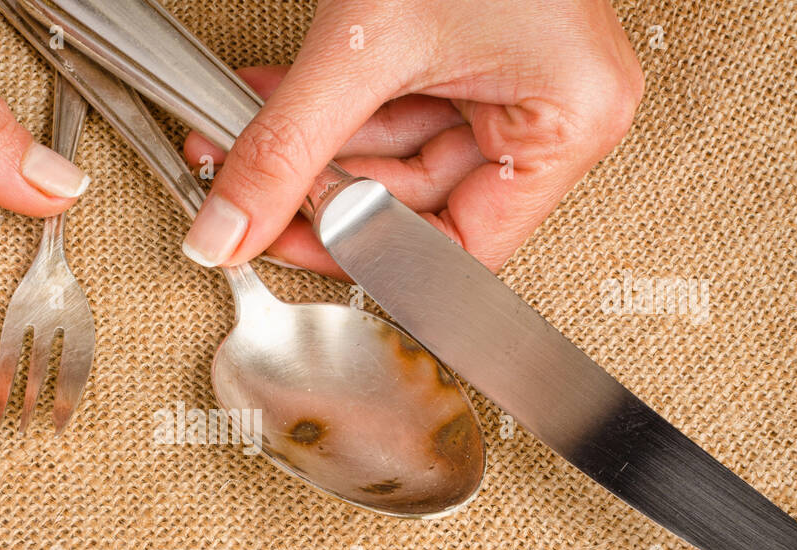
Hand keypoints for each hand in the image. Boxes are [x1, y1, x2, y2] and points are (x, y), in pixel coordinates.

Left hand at [182, 0, 642, 277]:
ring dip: (314, 149)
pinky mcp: (473, 55)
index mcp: (568, 121)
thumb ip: (286, 148)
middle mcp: (552, 110)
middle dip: (322, 190)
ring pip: (394, 155)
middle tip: (248, 189)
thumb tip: (228, 229)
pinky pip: (394, 107)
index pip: (461, 247)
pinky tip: (272, 106)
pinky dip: (331, 111)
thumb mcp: (362, 46)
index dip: (371, 256)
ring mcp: (512, 81)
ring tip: (242, 137)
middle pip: (419, 203)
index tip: (295, 246)